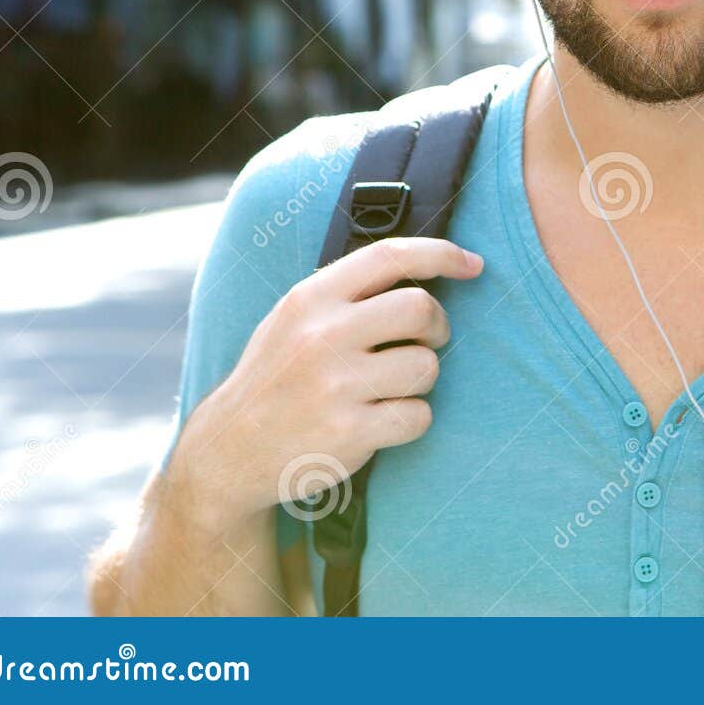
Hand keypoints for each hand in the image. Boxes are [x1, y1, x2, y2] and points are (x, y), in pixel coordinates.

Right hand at [174, 237, 482, 523]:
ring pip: (426, 365)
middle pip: (422, 307)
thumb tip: (428, 267)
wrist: (229, 450)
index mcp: (311, 298)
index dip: (442, 254)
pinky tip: (381, 423)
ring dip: (420, 379)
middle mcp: (322, 336)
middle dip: (438, 326)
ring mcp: (335, 385)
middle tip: (425, 342)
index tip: (474, 264)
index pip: (390, 255)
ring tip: (388, 389)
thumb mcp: (294, 318)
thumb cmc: (278, 376)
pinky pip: (418, 416)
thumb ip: (348, 292)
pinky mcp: (349, 432)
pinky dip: (411, 420)